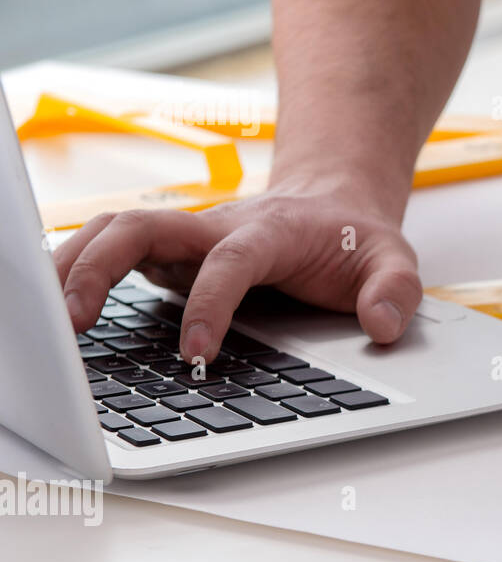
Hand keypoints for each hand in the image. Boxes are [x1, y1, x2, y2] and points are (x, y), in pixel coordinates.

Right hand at [54, 179, 424, 361]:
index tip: (196, 355)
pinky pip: (113, 251)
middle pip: (141, 226)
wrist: (335, 207)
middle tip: (72, 324)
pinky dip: (77, 272)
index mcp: (269, 231)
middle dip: (100, 268)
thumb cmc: (355, 241)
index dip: (207, 304)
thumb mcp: (394, 261)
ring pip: (114, 232)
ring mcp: (187, 239)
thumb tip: (382, 327)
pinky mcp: (171, 254)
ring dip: (72, 267)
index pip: (228, 262)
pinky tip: (57, 310)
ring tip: (47, 322)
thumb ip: (395, 292)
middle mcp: (216, 228)